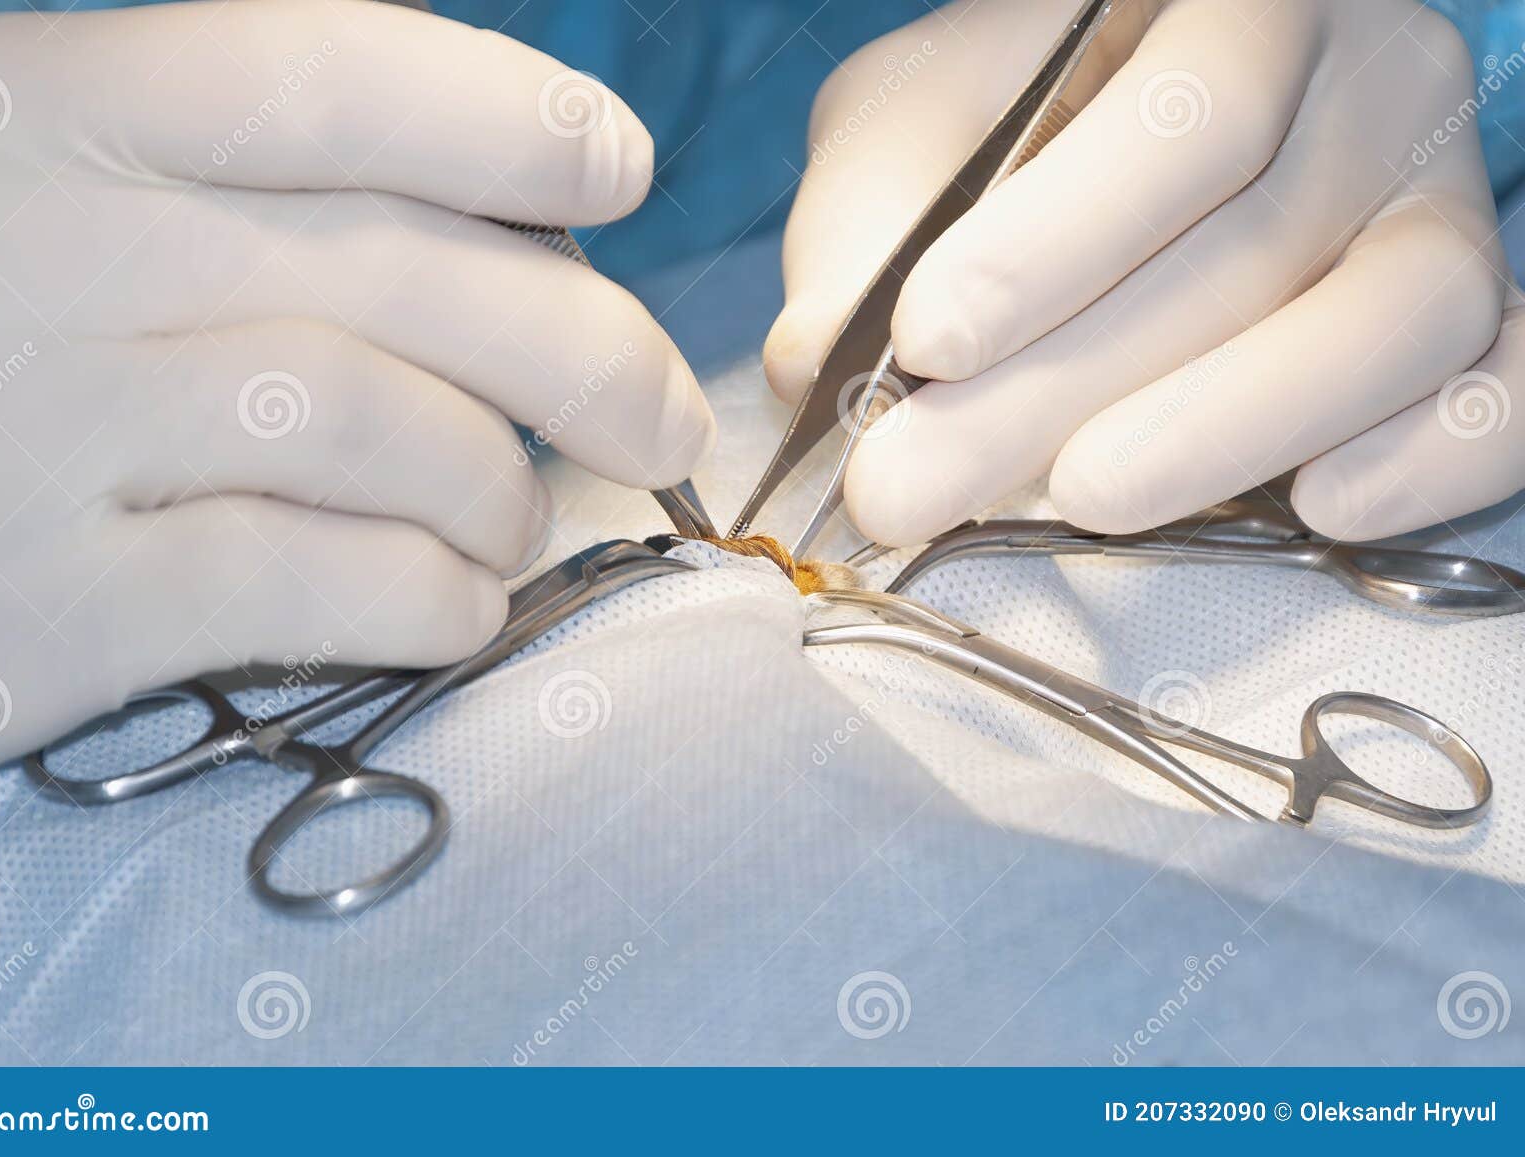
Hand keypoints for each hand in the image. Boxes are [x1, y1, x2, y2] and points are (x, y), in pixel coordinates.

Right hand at [0, 0, 712, 785]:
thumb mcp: (23, 180)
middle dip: (585, 346)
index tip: (618, 168)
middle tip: (660, 414)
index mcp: (42, 108)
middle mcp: (51, 253)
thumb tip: (499, 215)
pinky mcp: (48, 615)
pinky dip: (426, 597)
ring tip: (517, 521)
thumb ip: (218, 162)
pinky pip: (310, 585)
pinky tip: (453, 604)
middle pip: (402, 272)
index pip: (327, 69)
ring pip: (379, 429)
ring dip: (498, 487)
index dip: (508, 114)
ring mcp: (49, 437)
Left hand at [767, 0, 1520, 545]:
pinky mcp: (1482, 318)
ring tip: (1084, 498)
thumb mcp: (916, 127)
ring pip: (1400, 314)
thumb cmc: (1011, 122)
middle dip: (1063, 386)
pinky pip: (1515, 385)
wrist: (1120, 140)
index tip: (929, 341)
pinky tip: (1321, 507)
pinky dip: (1442, 457)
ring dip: (1236, 427)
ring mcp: (1438, 202)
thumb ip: (867, 222)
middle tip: (917, 486)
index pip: (1188, 112)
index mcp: (1234, 1)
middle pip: (1253, 241)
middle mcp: (1367, 83)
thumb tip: (814, 364)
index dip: (1058, 239)